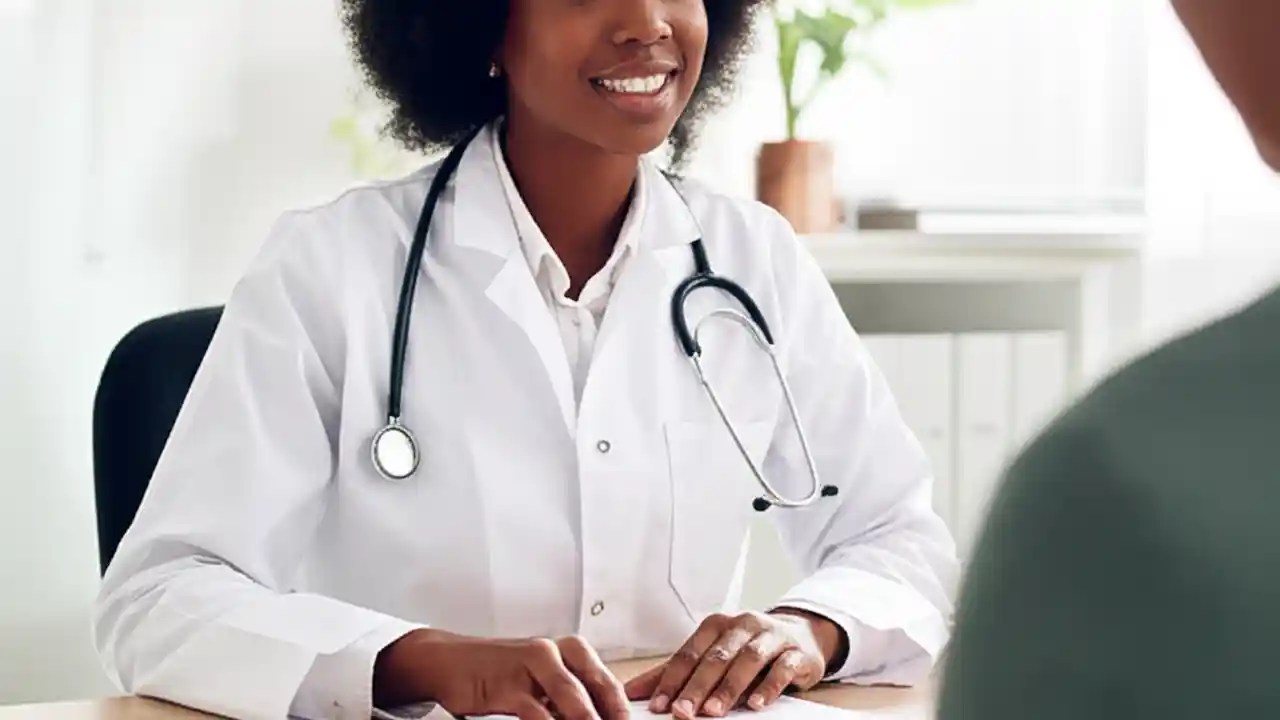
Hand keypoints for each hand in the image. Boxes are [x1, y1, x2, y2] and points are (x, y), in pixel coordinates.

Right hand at [374, 629, 629, 719]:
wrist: (449, 662)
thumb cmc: (500, 674)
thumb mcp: (540, 682)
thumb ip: (569, 700)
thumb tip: (600, 717)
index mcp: (572, 650)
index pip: (609, 686)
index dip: (624, 713)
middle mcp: (556, 652)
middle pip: (599, 691)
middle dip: (613, 719)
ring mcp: (532, 666)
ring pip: (574, 702)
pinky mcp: (509, 685)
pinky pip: (538, 715)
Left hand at [624, 611, 844, 717]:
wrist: (800, 635)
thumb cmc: (747, 647)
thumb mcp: (711, 654)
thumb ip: (674, 672)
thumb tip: (632, 691)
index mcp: (717, 625)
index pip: (690, 652)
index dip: (672, 680)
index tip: (659, 706)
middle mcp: (742, 625)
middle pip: (716, 657)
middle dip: (697, 687)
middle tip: (682, 713)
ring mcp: (771, 636)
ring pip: (748, 660)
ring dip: (729, 687)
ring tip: (714, 711)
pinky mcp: (796, 652)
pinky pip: (782, 668)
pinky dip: (768, 686)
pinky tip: (757, 704)